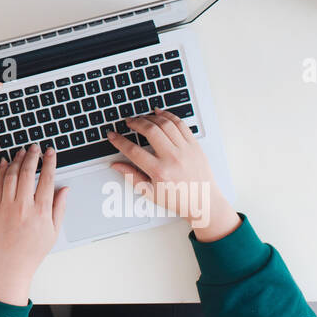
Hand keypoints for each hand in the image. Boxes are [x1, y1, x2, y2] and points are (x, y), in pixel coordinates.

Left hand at [0, 145, 68, 305]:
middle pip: (27, 173)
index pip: (46, 179)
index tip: (50, 152)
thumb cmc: (32, 252)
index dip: (49, 162)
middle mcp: (23, 207)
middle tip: (35, 148)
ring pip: (11, 176)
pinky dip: (0, 172)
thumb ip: (59, 207)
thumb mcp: (53, 231)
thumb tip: (65, 189)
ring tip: (21, 152)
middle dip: (32, 156)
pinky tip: (4, 163)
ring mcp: (6, 207)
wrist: (10, 266)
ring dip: (16, 160)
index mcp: (41, 212)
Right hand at [106, 111, 240, 241]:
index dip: (119, 141)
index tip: (112, 135)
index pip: (133, 151)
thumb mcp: (150, 192)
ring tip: (142, 118)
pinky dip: (169, 115)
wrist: (204, 203)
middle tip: (128, 122)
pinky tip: (159, 113)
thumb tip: (116, 165)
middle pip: (150, 131)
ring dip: (150, 117)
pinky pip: (181, 124)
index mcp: (160, 172)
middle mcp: (173, 158)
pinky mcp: (195, 145)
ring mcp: (186, 150)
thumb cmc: (178, 199)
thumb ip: (132, 176)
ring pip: (165, 124)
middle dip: (135, 123)